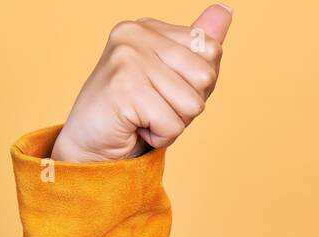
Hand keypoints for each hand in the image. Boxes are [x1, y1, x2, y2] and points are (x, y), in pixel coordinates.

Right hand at [50, 4, 233, 163]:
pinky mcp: (124, 87)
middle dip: (189, 105)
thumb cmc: (140, 111)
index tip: (166, 89)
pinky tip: (136, 127)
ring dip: (175, 123)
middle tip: (155, 106)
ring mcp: (127, 57)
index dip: (199, 83)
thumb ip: (200, 47)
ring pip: (193, 104)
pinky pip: (173, 125)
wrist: (92, 143)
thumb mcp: (178, 77)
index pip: (212, 50)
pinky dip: (161, 136)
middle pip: (206, 76)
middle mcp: (134, 33)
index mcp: (149, 26)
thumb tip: (226, 9)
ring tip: (145, 117)